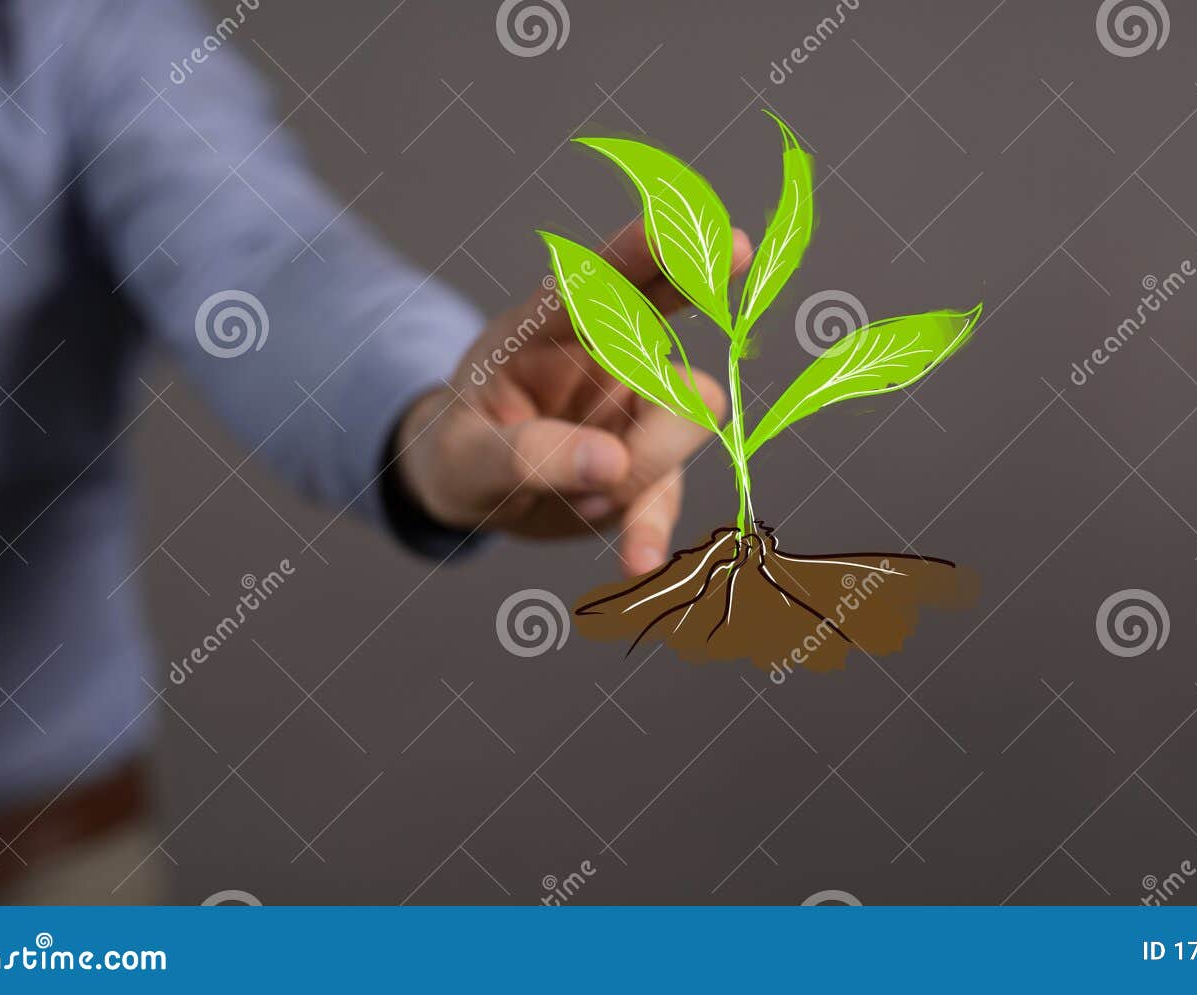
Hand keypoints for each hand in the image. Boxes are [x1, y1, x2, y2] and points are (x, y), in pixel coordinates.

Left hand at [397, 220, 752, 576]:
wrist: (476, 498)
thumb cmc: (463, 454)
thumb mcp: (467, 459)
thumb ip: (529, 456)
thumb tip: (613, 464)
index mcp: (545, 330)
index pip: (600, 279)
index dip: (652, 250)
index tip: (702, 230)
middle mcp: (604, 356)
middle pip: (664, 315)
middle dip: (694, 287)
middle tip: (732, 251)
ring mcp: (636, 410)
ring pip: (683, 418)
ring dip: (637, 466)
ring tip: (565, 501)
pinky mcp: (649, 470)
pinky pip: (666, 497)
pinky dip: (650, 531)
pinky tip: (635, 562)